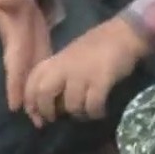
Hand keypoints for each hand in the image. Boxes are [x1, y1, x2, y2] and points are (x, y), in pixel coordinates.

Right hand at [0, 0, 52, 112]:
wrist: (16, 1)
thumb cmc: (13, 1)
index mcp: (13, 46)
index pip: (13, 68)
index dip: (14, 87)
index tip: (15, 106)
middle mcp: (19, 59)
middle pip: (22, 85)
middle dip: (28, 104)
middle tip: (37, 123)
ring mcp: (29, 61)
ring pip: (32, 87)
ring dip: (37, 104)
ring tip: (43, 123)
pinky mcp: (40, 59)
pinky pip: (43, 81)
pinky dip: (48, 94)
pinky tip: (55, 106)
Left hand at [22, 18, 147, 127]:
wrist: (124, 34)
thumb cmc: (96, 47)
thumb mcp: (69, 57)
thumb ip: (57, 75)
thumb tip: (51, 105)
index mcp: (54, 60)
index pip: (31, 84)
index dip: (30, 104)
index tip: (37, 118)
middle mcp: (64, 67)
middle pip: (44, 94)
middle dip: (47, 112)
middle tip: (56, 119)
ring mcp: (82, 73)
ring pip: (71, 105)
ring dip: (78, 114)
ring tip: (85, 112)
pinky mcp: (101, 80)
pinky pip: (92, 106)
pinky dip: (95, 113)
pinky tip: (100, 111)